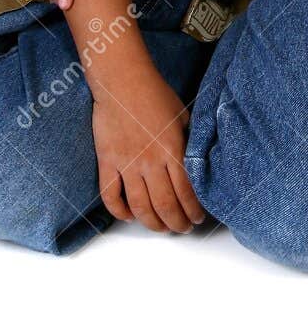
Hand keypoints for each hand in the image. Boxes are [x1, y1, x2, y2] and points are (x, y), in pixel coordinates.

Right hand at [92, 74, 204, 233]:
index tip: (197, 218)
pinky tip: (129, 216)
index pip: (187, 192)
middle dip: (176, 223)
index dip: (193, 211)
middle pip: (165, 206)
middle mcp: (151, 160)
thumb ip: (190, 142)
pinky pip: (110, 195)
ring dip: (152, 223)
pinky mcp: (107, 161)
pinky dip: (119, 211)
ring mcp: (127, 162)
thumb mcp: (183, 116)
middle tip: (182, 228)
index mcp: (173, 149)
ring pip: (140, 206)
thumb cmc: (155, 94)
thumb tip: (200, 164)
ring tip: (161, 228)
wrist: (122, 80)